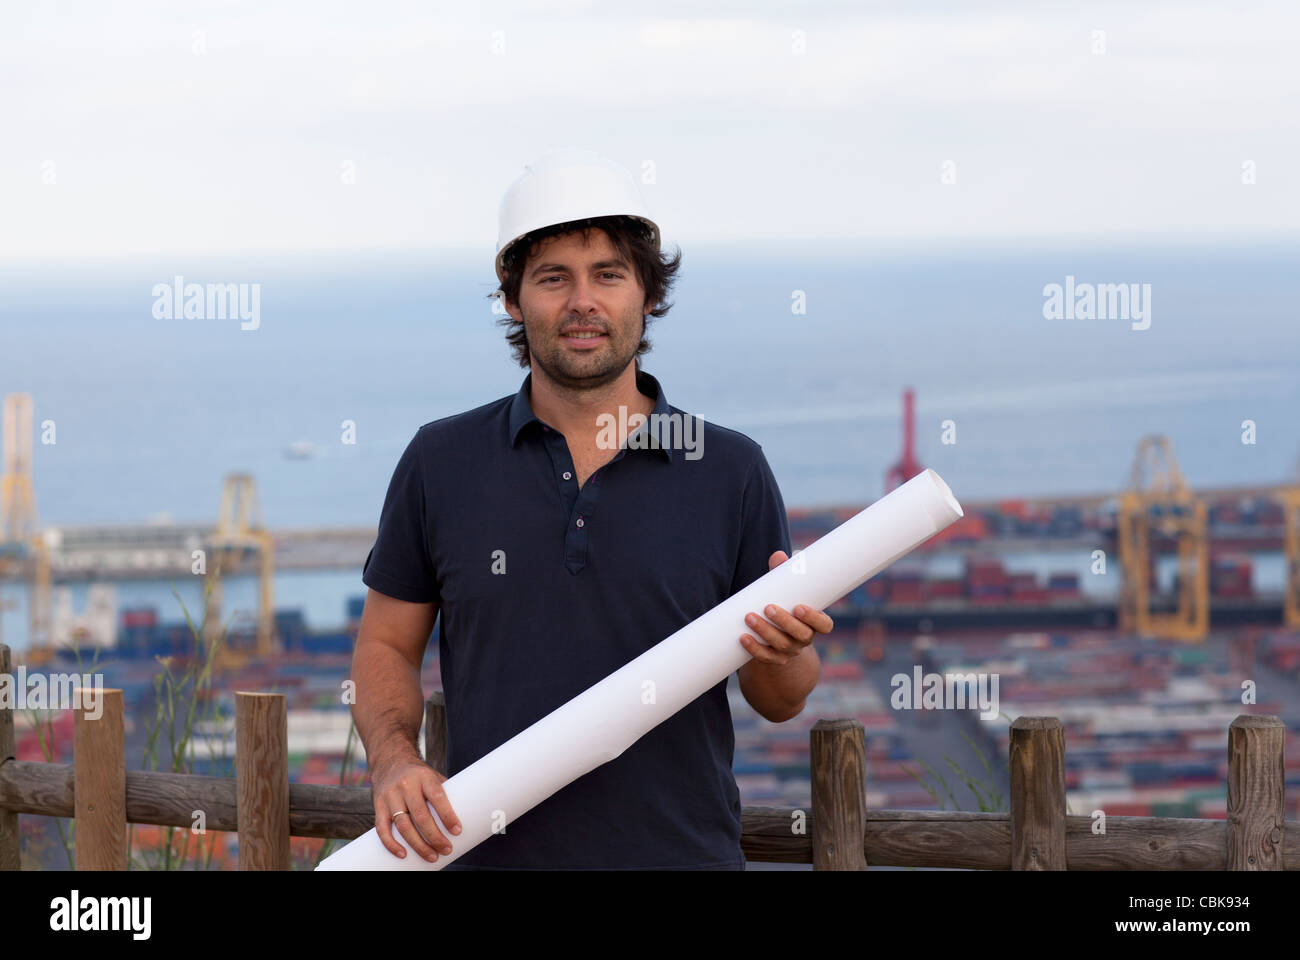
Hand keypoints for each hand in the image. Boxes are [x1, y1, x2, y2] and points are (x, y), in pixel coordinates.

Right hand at [372, 753, 461, 861]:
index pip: (437, 797)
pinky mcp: (378, 805)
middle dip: (435, 836)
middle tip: (446, 849)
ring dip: (418, 844)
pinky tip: (403, 854)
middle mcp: (406, 785)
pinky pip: (382, 829)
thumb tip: (466, 814)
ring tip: (431, 856)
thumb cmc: (418, 774)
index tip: (457, 831)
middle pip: (421, 816)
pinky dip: (391, 844)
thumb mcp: (432, 776)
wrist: (391, 760)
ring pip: (403, 826)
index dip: (447, 815)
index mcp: (424, 777)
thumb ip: (444, 793)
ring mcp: (390, 796)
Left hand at [739, 550, 833, 664]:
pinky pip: (765, 657)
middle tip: (768, 607)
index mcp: (815, 623)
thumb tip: (778, 556)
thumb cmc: (785, 604)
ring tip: (749, 617)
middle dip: (784, 622)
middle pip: (800, 635)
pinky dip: (754, 648)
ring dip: (765, 631)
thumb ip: (783, 574)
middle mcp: (805, 638)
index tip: (799, 607)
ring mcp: (790, 650)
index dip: (815, 619)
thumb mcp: (786, 591)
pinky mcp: (774, 659)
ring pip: (781, 645)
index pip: (825, 625)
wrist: (776, 637)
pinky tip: (743, 637)